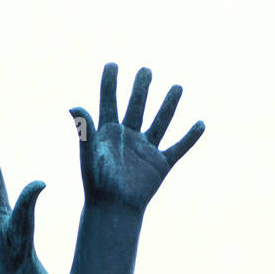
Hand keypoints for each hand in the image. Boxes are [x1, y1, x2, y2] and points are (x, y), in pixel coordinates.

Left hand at [70, 63, 203, 211]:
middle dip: (141, 88)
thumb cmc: (97, 183)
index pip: (109, 102)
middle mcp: (129, 136)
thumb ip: (84, 129)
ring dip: (169, 105)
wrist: (113, 208)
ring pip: (160, 122)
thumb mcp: (89, 153)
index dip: (109, 83)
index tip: (112, 65)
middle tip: (146, 70)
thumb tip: (74, 105)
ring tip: (178, 87)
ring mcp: (146, 149)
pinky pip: (178, 148)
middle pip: (137, 106)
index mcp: (109, 132)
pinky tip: (201, 124)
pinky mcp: (161, 164)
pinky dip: (190, 137)